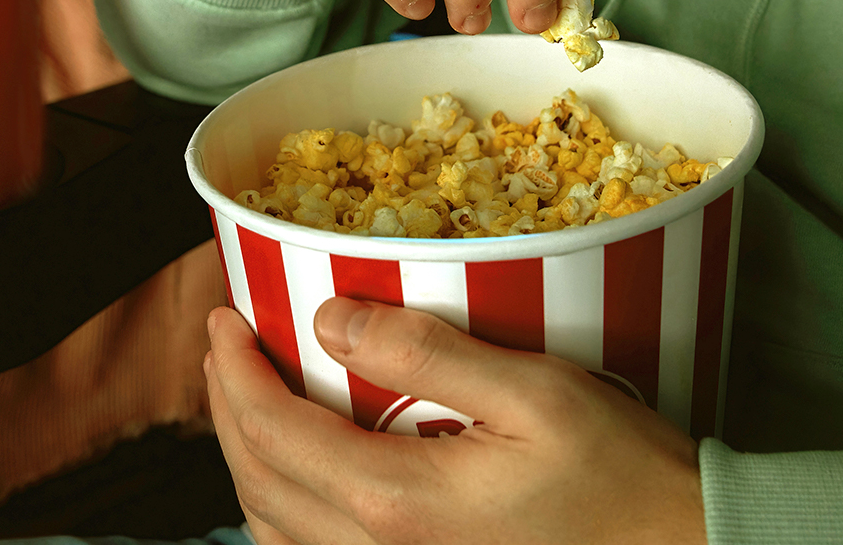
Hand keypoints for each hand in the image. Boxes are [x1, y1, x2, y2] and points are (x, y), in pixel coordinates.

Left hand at [204, 298, 706, 544]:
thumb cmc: (618, 476)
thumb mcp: (534, 394)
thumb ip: (427, 352)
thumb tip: (332, 319)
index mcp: (396, 498)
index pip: (272, 429)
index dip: (235, 370)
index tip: (226, 319)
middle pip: (257, 478)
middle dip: (226, 405)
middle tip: (225, 348)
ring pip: (271, 526)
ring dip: (244, 457)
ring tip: (244, 399)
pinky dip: (277, 510)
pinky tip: (289, 477)